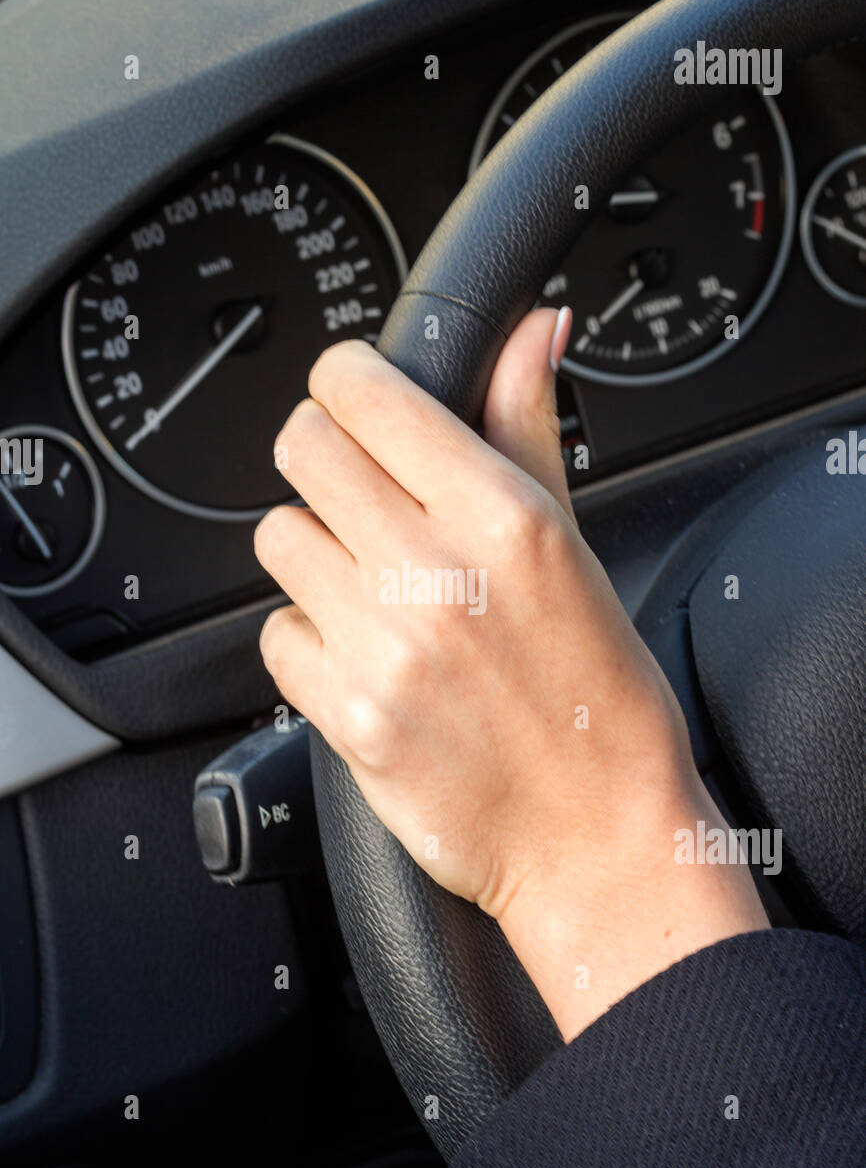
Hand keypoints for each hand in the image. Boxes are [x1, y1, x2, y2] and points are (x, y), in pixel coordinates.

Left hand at [255, 309, 767, 1039]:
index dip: (349, 384)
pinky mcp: (345, 715)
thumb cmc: (601, 700)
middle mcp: (436, 575)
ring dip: (315, 552)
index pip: (363, 393)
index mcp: (501, 518)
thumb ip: (528, 427)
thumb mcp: (574, 549)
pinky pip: (276, 635)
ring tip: (373, 588)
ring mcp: (383, 648)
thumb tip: (529, 330)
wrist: (595, 837)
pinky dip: (308, 638)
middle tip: (360, 493)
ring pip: (278, 539)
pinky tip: (364, 656)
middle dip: (324, 457)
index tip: (359, 401)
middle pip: (301, 449)